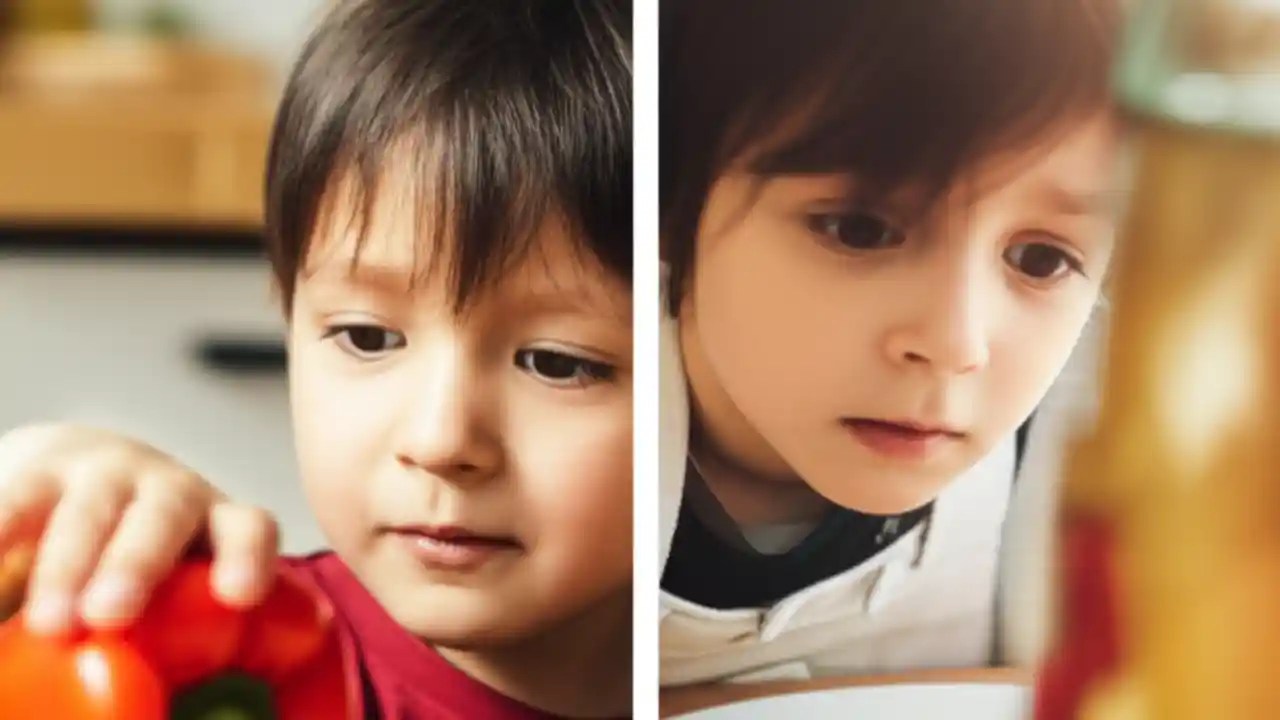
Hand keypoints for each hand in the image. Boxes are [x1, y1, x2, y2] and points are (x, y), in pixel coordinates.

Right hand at [0, 423, 278, 633]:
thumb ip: (179, 641)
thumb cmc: (145, 561)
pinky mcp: (41, 476)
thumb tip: (169, 703)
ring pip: (90, 513)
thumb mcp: (173, 594)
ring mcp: (104, 478)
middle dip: (138, 564)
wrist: (78, 480)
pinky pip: (19, 500)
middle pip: (163, 518)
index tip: (240, 594)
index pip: (249, 529)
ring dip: (69, 567)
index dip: (247, 557)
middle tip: (112, 615)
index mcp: (217, 525)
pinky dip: (4, 532)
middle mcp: (169, 493)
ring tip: (51, 623)